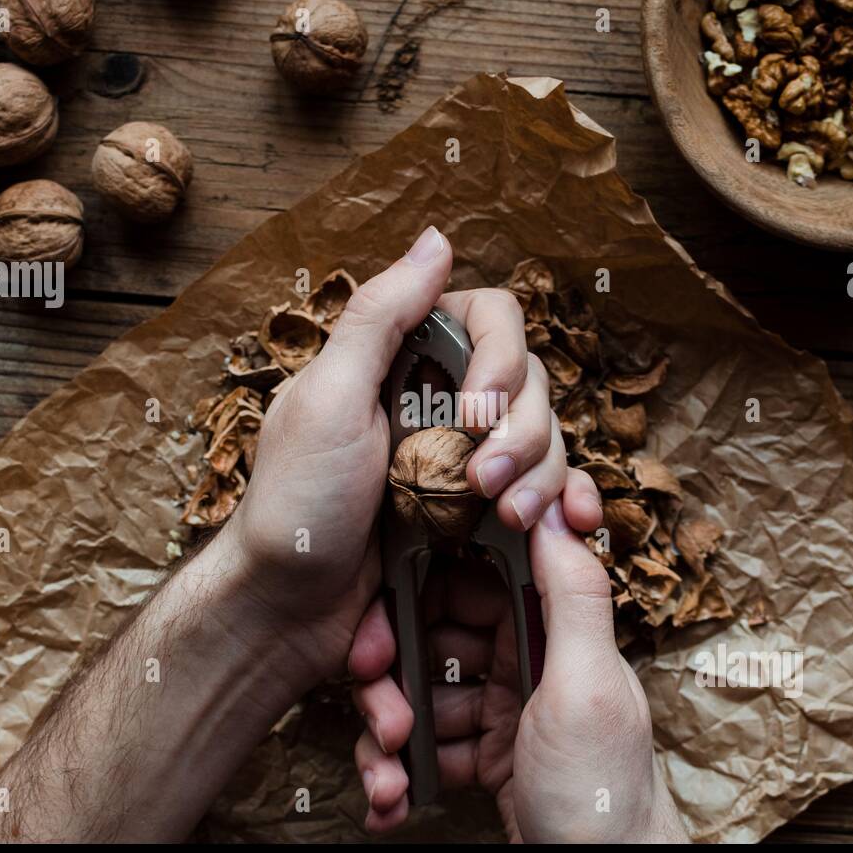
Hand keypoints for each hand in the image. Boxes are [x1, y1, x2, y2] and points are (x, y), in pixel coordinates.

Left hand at [222, 226, 585, 688]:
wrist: (287, 612)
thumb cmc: (295, 506)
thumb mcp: (327, 398)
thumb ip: (380, 317)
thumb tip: (436, 239)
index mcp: (401, 364)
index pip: (491, 321)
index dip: (501, 359)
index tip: (478, 410)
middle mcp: (437, 403)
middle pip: (529, 384)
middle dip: (522, 434)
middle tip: (483, 483)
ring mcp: (461, 462)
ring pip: (544, 441)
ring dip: (539, 477)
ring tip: (503, 519)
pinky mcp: (477, 517)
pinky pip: (542, 495)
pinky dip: (562, 506)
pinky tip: (566, 526)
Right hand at [348, 496, 691, 842]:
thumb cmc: (601, 795)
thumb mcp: (587, 687)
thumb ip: (571, 596)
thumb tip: (556, 505)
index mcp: (557, 633)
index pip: (478, 580)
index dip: (427, 587)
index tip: (384, 607)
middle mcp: (529, 663)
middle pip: (437, 639)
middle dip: (393, 674)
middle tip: (375, 708)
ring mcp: (505, 712)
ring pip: (423, 697)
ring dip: (391, 733)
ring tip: (384, 774)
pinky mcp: (485, 759)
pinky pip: (428, 749)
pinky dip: (403, 774)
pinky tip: (391, 800)